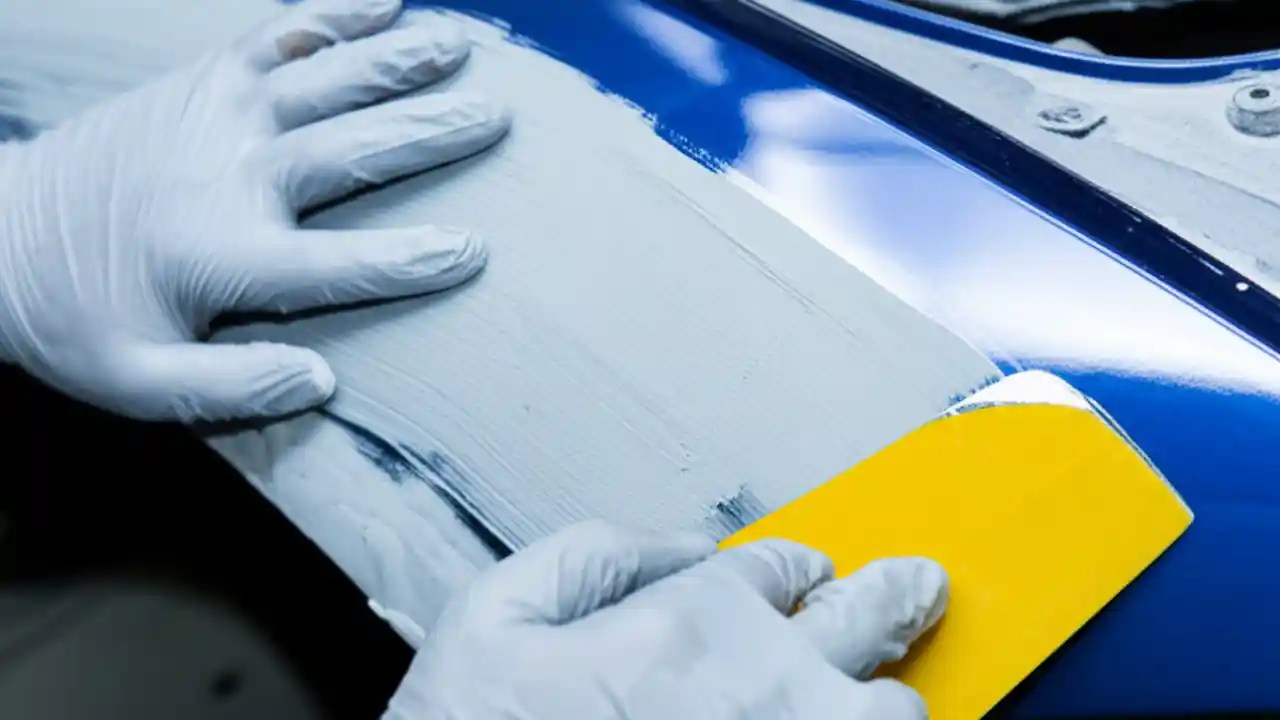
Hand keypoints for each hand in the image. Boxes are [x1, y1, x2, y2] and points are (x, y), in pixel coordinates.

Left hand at [0, 0, 508, 421]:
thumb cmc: (75, 316)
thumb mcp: (135, 383)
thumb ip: (228, 391)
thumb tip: (321, 380)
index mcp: (220, 256)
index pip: (337, 265)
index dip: (410, 259)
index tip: (474, 249)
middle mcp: (227, 176)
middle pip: (348, 151)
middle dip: (429, 134)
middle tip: (499, 118)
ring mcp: (214, 117)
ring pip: (322, 80)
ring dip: (395, 61)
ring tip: (461, 45)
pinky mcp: (201, 83)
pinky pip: (274, 35)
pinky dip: (330, 14)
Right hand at [385, 520, 946, 718]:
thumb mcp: (492, 617)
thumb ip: (588, 556)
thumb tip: (674, 547)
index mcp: (685, 625)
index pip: (773, 568)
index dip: (791, 566)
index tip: (802, 573)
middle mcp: (760, 689)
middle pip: (865, 622)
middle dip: (893, 597)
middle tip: (916, 589)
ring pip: (894, 711)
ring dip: (885, 695)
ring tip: (886, 686)